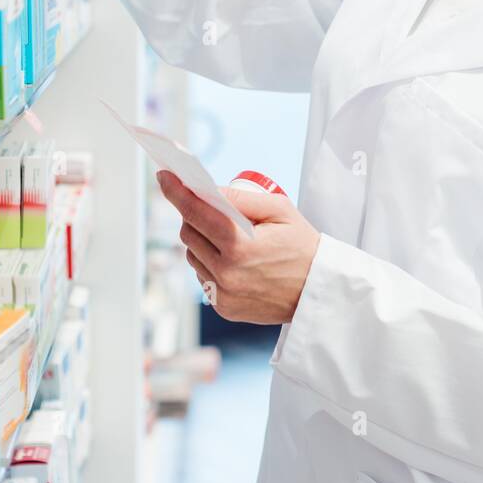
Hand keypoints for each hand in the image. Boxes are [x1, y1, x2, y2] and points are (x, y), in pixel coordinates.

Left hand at [157, 172, 321, 324]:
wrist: (318, 290)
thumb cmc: (302, 245)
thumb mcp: (281, 210)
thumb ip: (242, 199)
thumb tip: (207, 190)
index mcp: (240, 245)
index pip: (196, 213)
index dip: (176, 192)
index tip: (164, 175)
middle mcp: (226, 273)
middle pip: (188, 233)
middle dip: (193, 214)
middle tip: (208, 205)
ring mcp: (223, 293)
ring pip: (192, 255)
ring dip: (200, 239)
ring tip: (225, 234)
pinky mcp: (223, 307)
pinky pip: (202, 276)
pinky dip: (209, 262)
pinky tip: (231, 258)